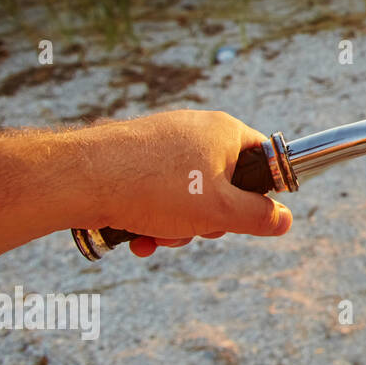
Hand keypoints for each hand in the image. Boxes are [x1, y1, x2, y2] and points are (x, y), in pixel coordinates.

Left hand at [79, 110, 292, 255]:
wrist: (79, 178)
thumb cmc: (155, 188)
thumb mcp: (220, 212)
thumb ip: (259, 217)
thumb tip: (286, 220)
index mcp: (224, 132)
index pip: (261, 158)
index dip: (258, 192)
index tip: (243, 215)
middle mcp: (195, 128)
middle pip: (222, 181)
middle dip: (209, 217)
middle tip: (195, 230)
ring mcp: (162, 140)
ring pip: (187, 190)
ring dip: (177, 223)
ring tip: (156, 236)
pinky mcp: (133, 153)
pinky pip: (156, 188)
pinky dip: (152, 215)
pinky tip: (137, 236)